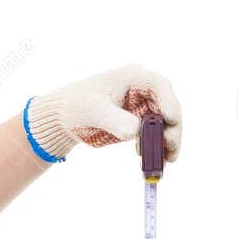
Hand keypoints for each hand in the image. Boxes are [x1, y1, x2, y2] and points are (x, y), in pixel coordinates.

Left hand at [26, 63, 181, 163]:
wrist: (66, 117)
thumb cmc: (76, 106)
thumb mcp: (94, 111)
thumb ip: (115, 120)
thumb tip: (136, 131)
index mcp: (133, 76)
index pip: (159, 86)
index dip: (170, 103)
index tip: (172, 121)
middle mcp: (142, 88)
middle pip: (167, 106)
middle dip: (172, 130)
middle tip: (171, 153)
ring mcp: (143, 105)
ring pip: (164, 123)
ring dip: (166, 143)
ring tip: (164, 162)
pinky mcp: (139, 121)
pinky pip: (154, 134)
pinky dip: (155, 147)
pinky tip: (148, 159)